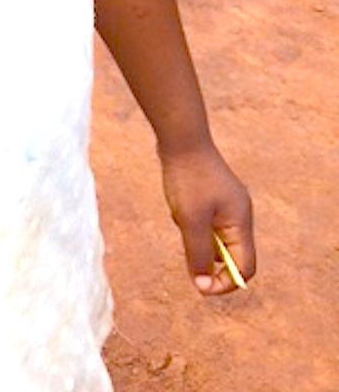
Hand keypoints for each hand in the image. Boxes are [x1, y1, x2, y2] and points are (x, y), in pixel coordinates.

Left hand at [161, 142, 254, 294]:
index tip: (200, 285)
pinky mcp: (214, 196)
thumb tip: (203, 285)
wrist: (181, 138)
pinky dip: (191, 222)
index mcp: (241, 223)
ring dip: (195, 236)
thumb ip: (198, 255)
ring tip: (182, 211)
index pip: (245, 268)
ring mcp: (228, 204)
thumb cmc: (188, 178)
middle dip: (205, 255)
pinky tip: (179, 201)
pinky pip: (204, 222)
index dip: (225, 283)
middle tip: (185, 234)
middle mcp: (240, 215)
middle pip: (230, 255)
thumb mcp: (191, 221)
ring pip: (214, 238)